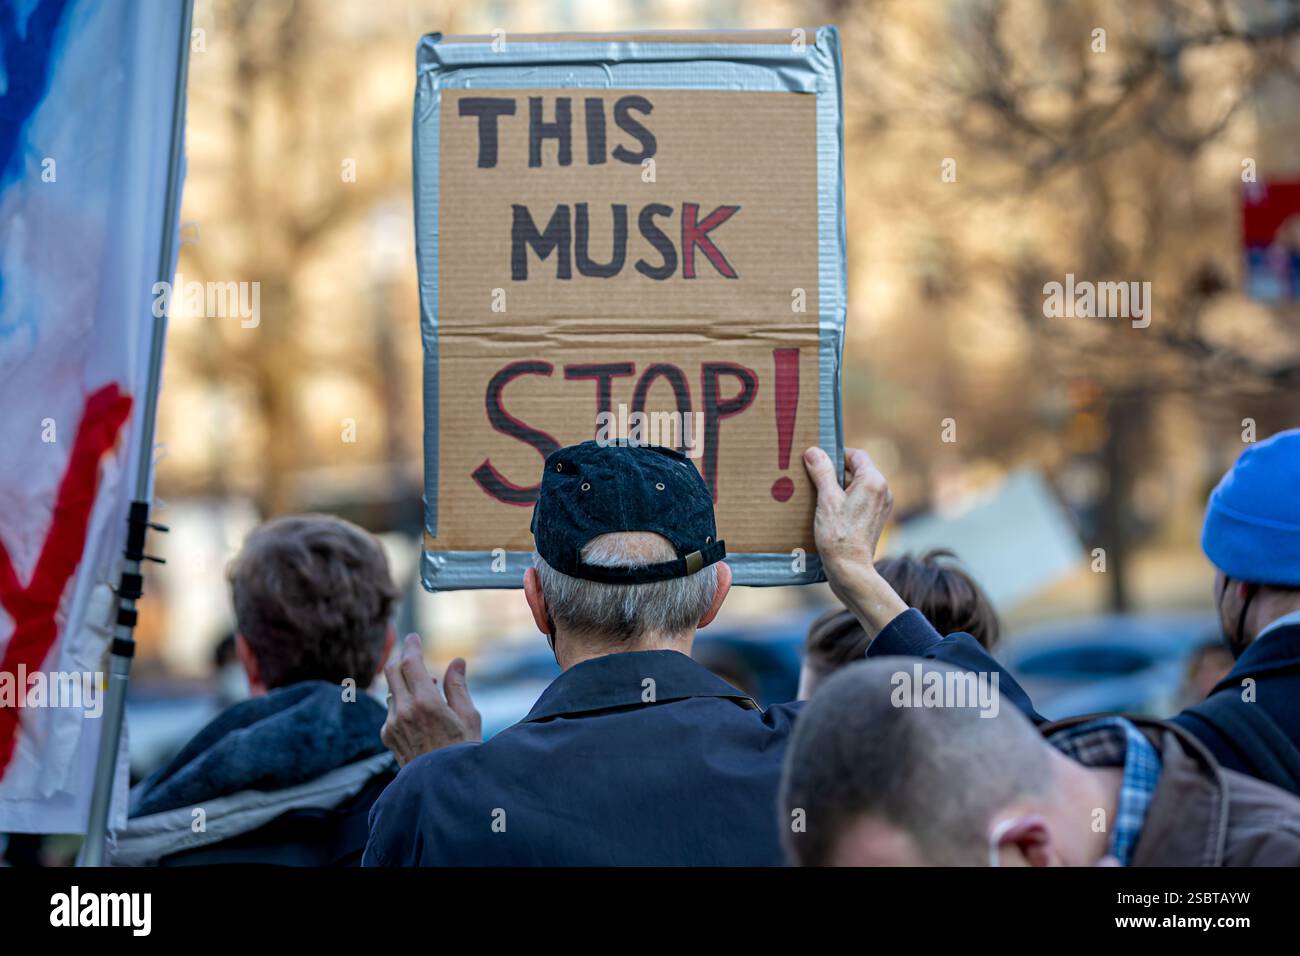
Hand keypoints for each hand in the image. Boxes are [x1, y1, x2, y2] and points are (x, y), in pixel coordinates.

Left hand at [381, 634, 481, 766]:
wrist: (442, 786)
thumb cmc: (463, 751)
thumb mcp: (468, 716)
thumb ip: (458, 686)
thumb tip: (457, 661)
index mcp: (426, 703)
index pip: (410, 663)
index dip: (411, 646)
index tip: (414, 637)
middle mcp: (404, 712)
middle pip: (392, 671)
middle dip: (401, 658)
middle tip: (412, 651)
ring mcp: (392, 725)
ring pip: (392, 690)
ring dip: (405, 683)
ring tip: (426, 688)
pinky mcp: (387, 736)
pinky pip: (391, 709)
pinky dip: (402, 702)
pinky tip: (419, 711)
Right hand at [803, 446, 907, 632]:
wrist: (850, 570)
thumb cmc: (838, 535)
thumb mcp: (827, 500)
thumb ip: (822, 472)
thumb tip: (814, 451)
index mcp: (874, 481)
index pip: (855, 455)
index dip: (835, 455)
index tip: (817, 462)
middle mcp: (883, 491)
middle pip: (857, 470)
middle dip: (835, 473)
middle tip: (814, 479)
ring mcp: (881, 506)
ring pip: (858, 487)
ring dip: (839, 488)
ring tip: (818, 497)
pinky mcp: (876, 519)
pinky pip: (860, 501)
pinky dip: (845, 501)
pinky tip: (828, 511)